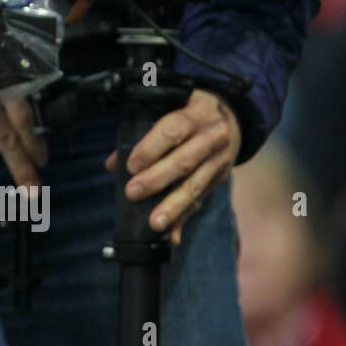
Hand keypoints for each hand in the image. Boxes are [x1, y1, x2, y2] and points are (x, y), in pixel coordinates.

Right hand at [0, 79, 46, 185]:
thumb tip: (35, 120)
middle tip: (33, 192)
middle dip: (20, 167)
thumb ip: (18, 88)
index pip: (20, 119)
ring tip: (16, 151)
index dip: (33, 143)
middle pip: (3, 140)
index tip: (43, 160)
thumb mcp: (3, 64)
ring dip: (3, 148)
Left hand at [105, 88, 240, 245]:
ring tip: (154, 223)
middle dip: (156, 180)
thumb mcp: (170, 110)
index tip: (131, 166)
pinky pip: (200, 200)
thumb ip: (141, 133)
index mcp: (195, 115)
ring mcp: (219, 161)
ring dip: (173, 207)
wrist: (232, 117)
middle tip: (132, 193)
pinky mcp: (220, 179)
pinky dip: (184, 218)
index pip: (173, 130)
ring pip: (195, 186)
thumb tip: (113, 165)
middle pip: (184, 161)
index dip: (151, 148)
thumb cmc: (188, 113)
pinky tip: (172, 236)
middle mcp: (212, 138)